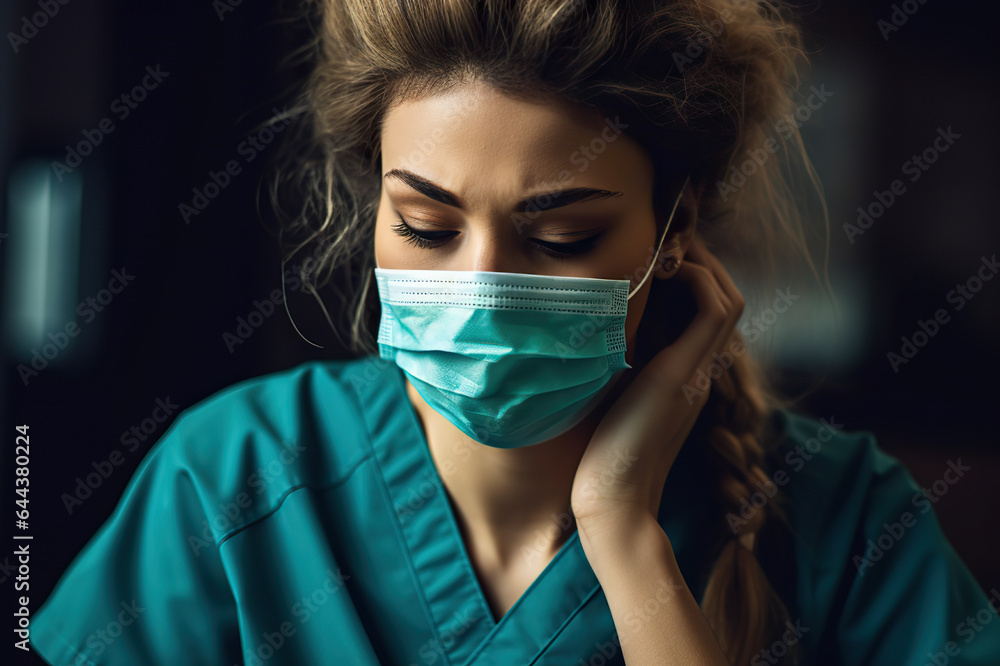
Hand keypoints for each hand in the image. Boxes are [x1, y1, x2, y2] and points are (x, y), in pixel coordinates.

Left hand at [570, 235, 744, 524]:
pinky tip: (661, 271)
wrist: (609, 498)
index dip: (686, 273)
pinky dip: (696, 279)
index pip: (701, 306)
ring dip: (699, 262)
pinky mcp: (687, 372)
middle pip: (722, 293)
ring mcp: (698, 370)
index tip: (651, 253)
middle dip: (696, 259)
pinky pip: (716, 308)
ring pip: (726, 295)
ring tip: (664, 248)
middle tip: (662, 239)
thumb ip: (616, 362)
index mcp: (681, 372)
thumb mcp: (608, 393)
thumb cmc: (597, 452)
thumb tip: (592, 322)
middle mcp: (697, 368)